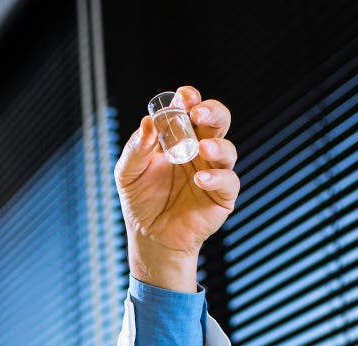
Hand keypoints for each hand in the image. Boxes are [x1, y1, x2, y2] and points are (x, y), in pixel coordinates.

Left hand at [114, 86, 238, 292]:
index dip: (191, 99)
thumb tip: (147, 122)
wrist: (150, 237)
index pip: (191, 109)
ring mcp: (214, 172)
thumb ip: (136, 148)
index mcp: (180, 137)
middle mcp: (201, 150)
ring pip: (228, 149)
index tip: (183, 96)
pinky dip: (217, 178)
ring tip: (201, 148)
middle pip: (218, 121)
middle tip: (197, 113)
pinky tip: (200, 179)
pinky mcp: (222, 197)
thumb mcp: (128, 173)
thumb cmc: (140, 200)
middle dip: (211, 112)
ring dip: (217, 145)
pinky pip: (228, 182)